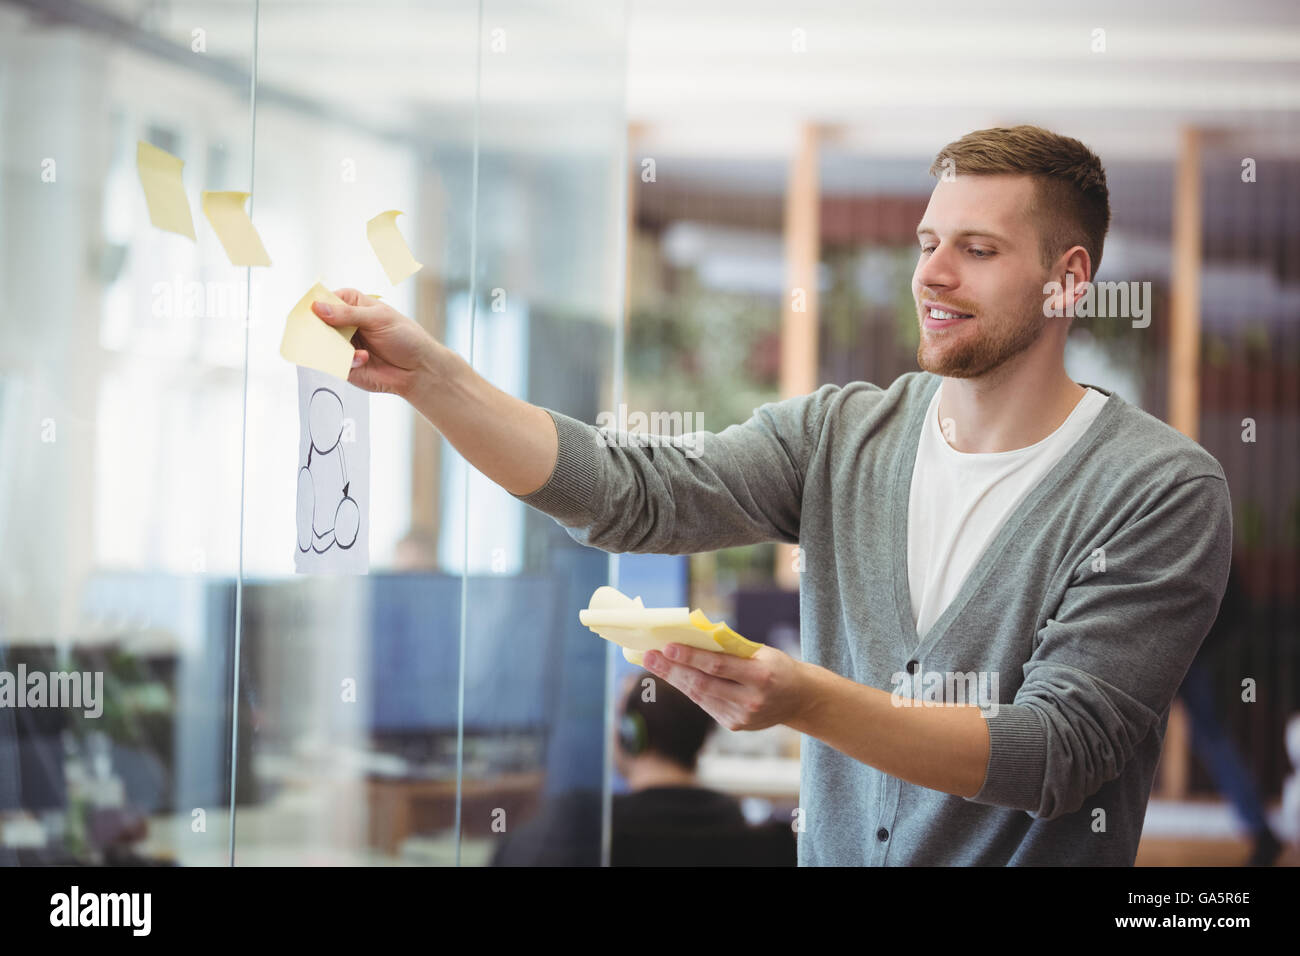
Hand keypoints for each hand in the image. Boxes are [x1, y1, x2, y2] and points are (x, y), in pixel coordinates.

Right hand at [311, 289, 439, 397]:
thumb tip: (317, 308)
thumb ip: (348, 314)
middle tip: (324, 331)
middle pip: (318, 322)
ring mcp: (344, 345)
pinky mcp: (345, 365)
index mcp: (352, 304)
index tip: (311, 310)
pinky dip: (347, 360)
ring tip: (350, 348)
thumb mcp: (378, 318)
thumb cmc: (405, 337)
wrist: (418, 370)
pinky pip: (333, 363)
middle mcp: (345, 324)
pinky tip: (364, 359)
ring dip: (333, 346)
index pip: (326, 299)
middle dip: (319, 328)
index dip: (316, 303)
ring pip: (322, 344)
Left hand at [642, 643, 812, 731]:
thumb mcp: (760, 653)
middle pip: (702, 684)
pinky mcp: (735, 725)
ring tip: (654, 663)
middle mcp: (751, 700)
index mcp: (761, 676)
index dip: (690, 657)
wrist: (799, 698)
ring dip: (674, 679)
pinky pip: (706, 704)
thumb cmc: (776, 666)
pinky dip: (689, 689)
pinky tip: (674, 677)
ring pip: (700, 696)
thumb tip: (690, 639)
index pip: (718, 666)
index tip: (667, 647)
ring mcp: (742, 717)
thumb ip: (729, 650)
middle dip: (672, 669)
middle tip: (648, 655)